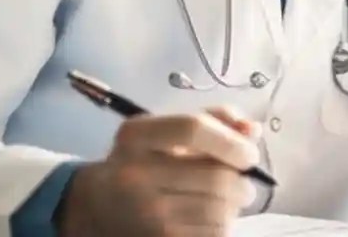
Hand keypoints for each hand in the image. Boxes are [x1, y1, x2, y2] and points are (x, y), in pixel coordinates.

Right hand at [58, 106, 261, 235]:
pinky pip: (210, 234)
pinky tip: (210, 220)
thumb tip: (253, 130)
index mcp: (136, 136)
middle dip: (241, 182)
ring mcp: (144, 213)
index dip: (231, 141)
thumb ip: (211, 122)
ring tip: (225, 203)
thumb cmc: (140, 163)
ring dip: (233, 208)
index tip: (248, 155)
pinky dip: (220, 227)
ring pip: (218, 211)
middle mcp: (135, 174)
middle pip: (215, 177)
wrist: (94, 208)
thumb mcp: (163, 132)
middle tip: (243, 185)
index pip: (193, 128)